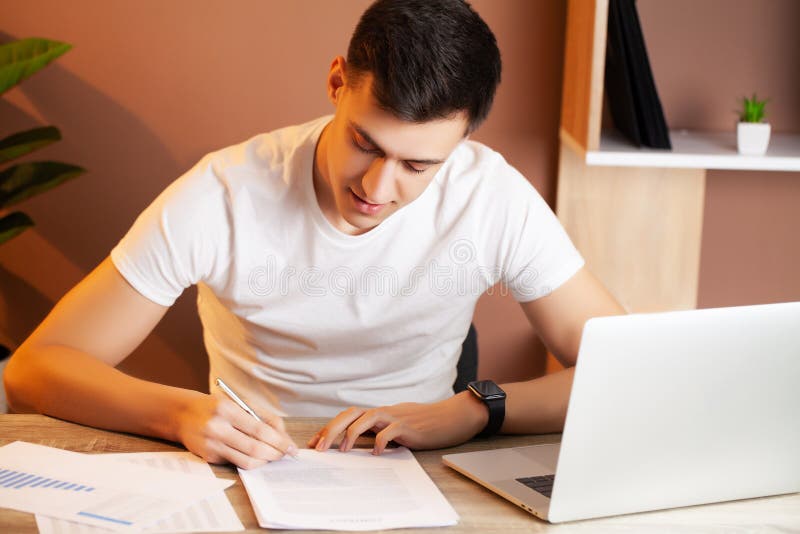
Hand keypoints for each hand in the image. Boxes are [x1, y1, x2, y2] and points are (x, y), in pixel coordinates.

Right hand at [175, 391, 297, 468]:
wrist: (183, 414)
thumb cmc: (217, 407)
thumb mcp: (239, 403)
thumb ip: (263, 417)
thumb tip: (284, 437)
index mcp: (227, 409)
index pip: (260, 430)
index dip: (279, 441)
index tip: (291, 447)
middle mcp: (218, 428)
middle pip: (255, 448)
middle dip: (275, 453)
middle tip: (286, 454)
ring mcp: (212, 444)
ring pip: (246, 460)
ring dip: (265, 461)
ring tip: (273, 456)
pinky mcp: (209, 457)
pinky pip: (236, 463)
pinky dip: (251, 461)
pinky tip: (257, 456)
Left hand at [307, 391, 488, 453]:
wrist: (452, 417)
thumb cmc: (425, 425)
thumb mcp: (397, 427)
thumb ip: (380, 432)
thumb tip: (359, 445)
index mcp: (379, 414)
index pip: (348, 416)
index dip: (330, 427)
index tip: (315, 443)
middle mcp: (385, 412)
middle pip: (351, 413)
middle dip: (333, 429)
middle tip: (319, 447)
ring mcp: (397, 417)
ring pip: (367, 417)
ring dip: (352, 433)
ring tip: (342, 449)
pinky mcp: (410, 426)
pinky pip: (391, 430)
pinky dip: (382, 440)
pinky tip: (378, 452)